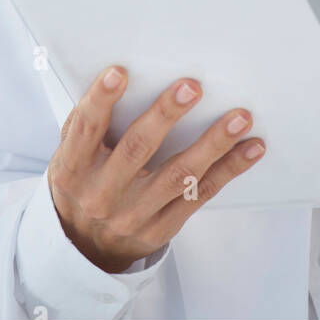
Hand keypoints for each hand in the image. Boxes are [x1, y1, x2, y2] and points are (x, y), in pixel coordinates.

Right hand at [47, 66, 265, 273]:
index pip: (86, 129)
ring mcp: (133, 215)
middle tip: (191, 87)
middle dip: (166, 115)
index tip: (119, 73)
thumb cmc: (82, 183)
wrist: (84, 247)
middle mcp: (102, 193)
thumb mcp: (70, 155)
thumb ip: (88, 123)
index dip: (101, 100)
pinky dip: (228, 169)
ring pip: (177, 175)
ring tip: (239, 118)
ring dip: (213, 144)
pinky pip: (200, 194)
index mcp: (73, 168)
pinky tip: (250, 148)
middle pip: (137, 149)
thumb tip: (122, 77)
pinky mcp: (162, 228)